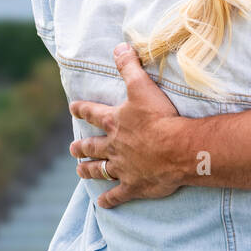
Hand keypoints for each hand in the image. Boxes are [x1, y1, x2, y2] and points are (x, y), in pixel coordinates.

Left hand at [68, 44, 187, 207]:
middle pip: (92, 146)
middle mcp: (114, 146)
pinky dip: (109, 200)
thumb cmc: (160, 117)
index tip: (73, 108)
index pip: (93, 113)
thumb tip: (118, 46)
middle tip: (73, 148)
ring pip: (99, 170)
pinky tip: (102, 204)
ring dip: (89, 170)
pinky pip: (117, 195)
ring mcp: (122, 168)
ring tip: (80, 171)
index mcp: (115, 122)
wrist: (177, 148)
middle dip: (81, 147)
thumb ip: (129, 66)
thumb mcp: (143, 86)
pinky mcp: (133, 186)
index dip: (82, 109)